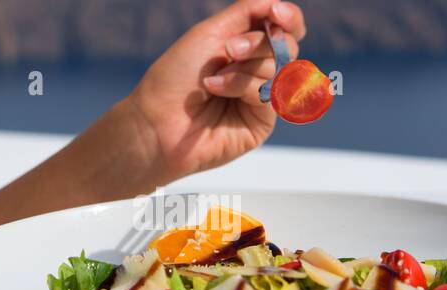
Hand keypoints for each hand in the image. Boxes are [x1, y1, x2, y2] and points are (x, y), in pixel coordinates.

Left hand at [124, 0, 305, 180]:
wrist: (158, 119)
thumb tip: (275, 1)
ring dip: (245, 68)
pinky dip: (243, 87)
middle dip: (260, 43)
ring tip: (212, 80)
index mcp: (245, 44)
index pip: (284, 26)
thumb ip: (247, 13)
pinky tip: (217, 92)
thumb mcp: (210, 33)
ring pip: (281, 68)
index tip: (276, 12)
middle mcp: (256, 69)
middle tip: (229, 49)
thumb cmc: (176, 76)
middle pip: (288, 45)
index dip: (288, 17)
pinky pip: (271, 93)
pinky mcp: (263, 121)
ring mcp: (262, 96)